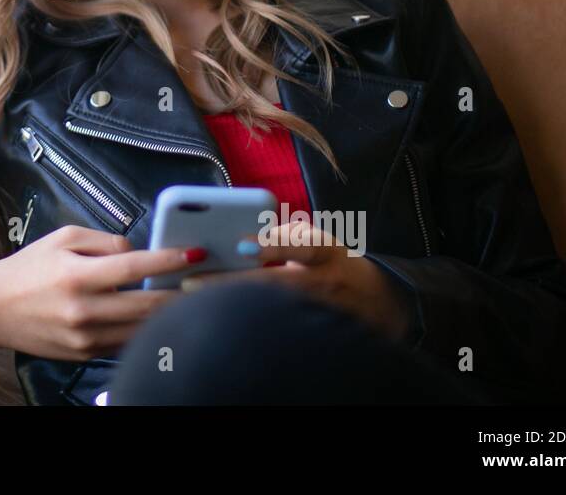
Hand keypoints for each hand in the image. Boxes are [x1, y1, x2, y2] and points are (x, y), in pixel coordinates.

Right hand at [0, 225, 203, 361]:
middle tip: (206, 280)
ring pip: (142, 330)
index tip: (196, 252)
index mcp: (76, 275)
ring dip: (169, 315)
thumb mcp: (63, 237)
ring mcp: (85, 339)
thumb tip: (139, 251)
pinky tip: (159, 317)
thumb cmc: (30, 267)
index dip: (169, 260)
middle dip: (182, 293)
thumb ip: (105, 241)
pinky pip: (126, 344)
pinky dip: (146, 331)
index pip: (134, 267)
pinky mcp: (85, 355)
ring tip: (189, 298)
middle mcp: (82, 310)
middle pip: (147, 305)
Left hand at [180, 221, 413, 342]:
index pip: (300, 247)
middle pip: (272, 285)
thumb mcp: (318, 239)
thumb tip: (244, 236)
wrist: (376, 302)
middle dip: (229, 283)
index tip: (240, 246)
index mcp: (324, 252)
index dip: (272, 246)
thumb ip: (284, 235)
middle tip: (189, 282)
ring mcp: (316, 310)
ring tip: (192, 300)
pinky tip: (215, 317)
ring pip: (269, 309)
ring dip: (231, 305)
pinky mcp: (309, 329)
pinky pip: (272, 326)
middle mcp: (321, 283)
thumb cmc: (334, 262)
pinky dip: (243, 321)